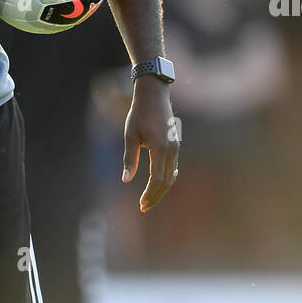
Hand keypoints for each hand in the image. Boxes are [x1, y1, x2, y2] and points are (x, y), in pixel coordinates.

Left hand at [121, 77, 179, 213]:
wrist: (154, 94)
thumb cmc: (139, 113)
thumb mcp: (129, 135)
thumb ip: (129, 158)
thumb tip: (125, 180)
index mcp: (160, 147)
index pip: (157, 179)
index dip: (149, 194)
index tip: (140, 204)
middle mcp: (172, 149)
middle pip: (167, 181)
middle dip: (156, 196)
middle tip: (144, 207)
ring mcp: (176, 146)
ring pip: (172, 175)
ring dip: (161, 189)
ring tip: (148, 199)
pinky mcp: (175, 144)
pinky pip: (173, 167)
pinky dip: (166, 179)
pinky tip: (156, 185)